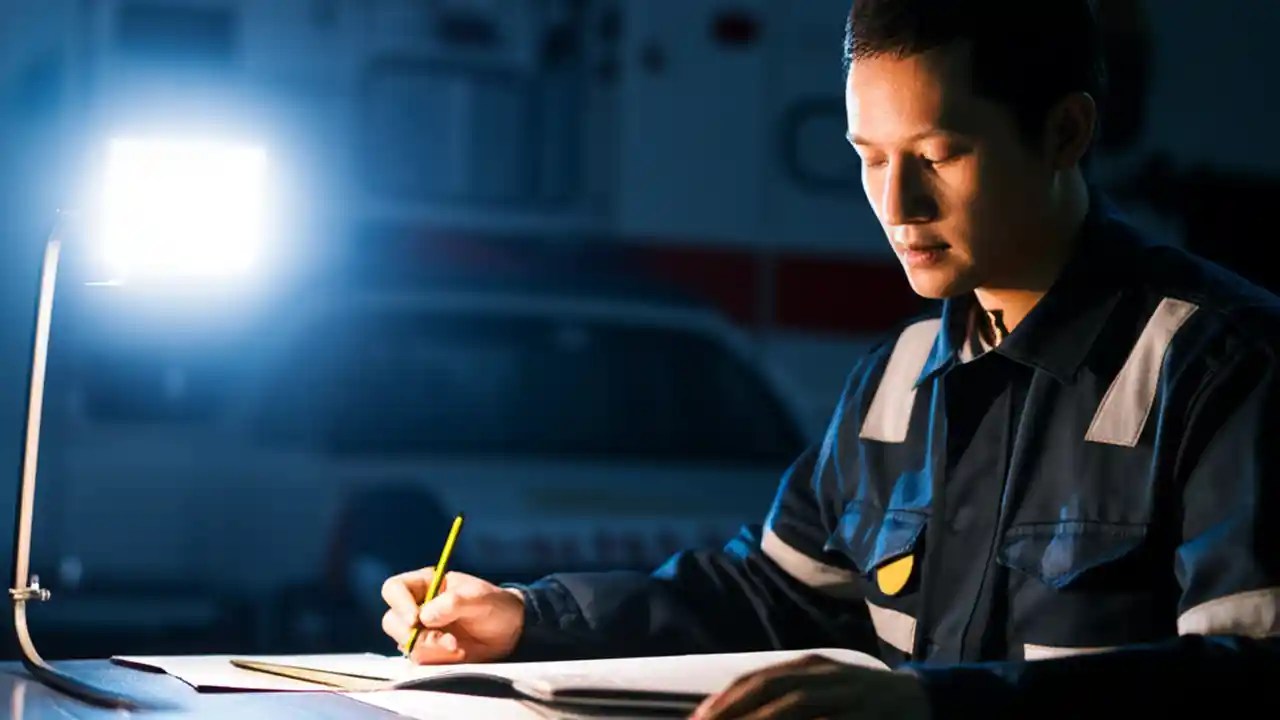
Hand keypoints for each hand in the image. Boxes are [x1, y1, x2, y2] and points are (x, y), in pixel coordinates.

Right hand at [380, 568, 525, 664]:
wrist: (509, 631)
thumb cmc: (495, 606)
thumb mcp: (480, 598)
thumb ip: (454, 602)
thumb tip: (424, 616)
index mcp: (425, 584)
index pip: (394, 589)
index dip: (399, 604)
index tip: (416, 619)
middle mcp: (416, 607)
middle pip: (392, 622)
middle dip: (415, 635)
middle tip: (447, 640)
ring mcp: (419, 632)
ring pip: (405, 645)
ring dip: (431, 650)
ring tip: (459, 647)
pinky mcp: (427, 652)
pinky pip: (419, 662)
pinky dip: (438, 660)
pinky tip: (459, 654)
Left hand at [691, 654, 930, 719]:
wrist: (919, 700)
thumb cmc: (858, 698)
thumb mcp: (820, 687)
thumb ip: (785, 695)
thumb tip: (734, 711)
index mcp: (809, 666)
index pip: (758, 679)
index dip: (726, 699)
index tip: (699, 718)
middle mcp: (824, 675)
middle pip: (771, 691)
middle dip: (735, 712)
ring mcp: (846, 695)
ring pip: (795, 706)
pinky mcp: (865, 716)